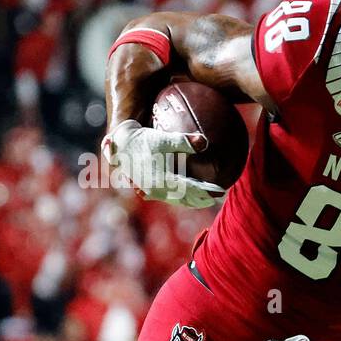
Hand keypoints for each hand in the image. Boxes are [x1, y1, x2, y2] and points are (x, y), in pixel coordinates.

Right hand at [102, 120, 222, 207]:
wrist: (120, 144)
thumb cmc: (143, 140)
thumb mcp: (164, 139)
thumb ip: (185, 141)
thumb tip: (204, 142)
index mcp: (162, 180)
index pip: (191, 189)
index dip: (207, 190)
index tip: (221, 191)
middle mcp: (157, 189)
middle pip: (186, 199)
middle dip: (203, 199)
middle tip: (219, 197)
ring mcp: (152, 191)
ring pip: (177, 200)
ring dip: (193, 201)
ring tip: (207, 199)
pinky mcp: (148, 190)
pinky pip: (169, 198)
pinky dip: (181, 199)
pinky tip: (189, 196)